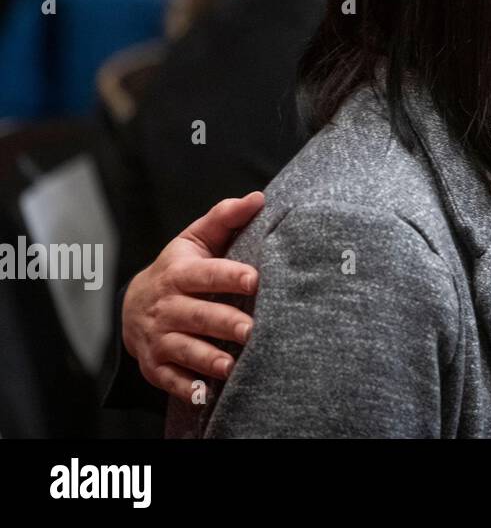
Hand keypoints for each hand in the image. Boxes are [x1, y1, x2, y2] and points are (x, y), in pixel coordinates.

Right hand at [122, 192, 264, 399]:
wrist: (134, 303)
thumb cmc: (180, 267)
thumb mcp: (196, 239)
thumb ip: (225, 218)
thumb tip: (258, 197)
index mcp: (180, 273)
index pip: (207, 274)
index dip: (230, 276)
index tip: (255, 279)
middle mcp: (167, 306)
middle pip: (197, 315)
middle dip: (224, 323)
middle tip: (252, 330)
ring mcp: (159, 337)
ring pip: (183, 349)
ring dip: (206, 358)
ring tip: (231, 366)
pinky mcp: (155, 364)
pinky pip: (169, 379)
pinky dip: (185, 387)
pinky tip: (205, 392)